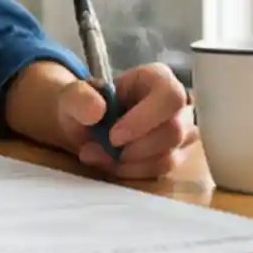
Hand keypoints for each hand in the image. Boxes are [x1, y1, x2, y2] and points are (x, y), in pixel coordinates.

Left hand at [56, 62, 197, 179]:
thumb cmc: (84, 104)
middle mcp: (177, 106)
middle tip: (94, 149)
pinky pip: (159, 174)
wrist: (84, 126)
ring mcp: (181, 134)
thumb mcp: (71, 96)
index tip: (113, 136)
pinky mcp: (174, 157)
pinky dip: (130, 172)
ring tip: (96, 155)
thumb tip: (96, 110)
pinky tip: (109, 164)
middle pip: (173, 133)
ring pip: (168, 158)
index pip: (170, 96)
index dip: (145, 120)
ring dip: (127, 164)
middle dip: (130, 149)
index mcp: (158, 79)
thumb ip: (79, 97)